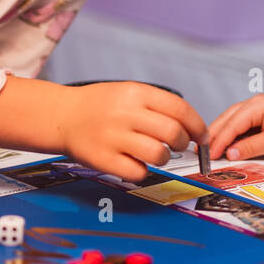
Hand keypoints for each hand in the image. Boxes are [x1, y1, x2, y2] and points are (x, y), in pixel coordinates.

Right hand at [59, 82, 206, 182]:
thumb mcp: (128, 92)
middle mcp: (124, 113)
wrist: (63, 116)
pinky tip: (134, 162)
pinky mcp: (103, 159)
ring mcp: (113, 137)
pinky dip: (142, 170)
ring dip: (163, 157)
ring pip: (158, 154)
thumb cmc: (101, 106)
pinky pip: (138, 172)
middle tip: (178, 145)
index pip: (179, 109)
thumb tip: (193, 128)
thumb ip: (158, 105)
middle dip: (183, 143)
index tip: (200, 136)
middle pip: (172, 132)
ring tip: (154, 153)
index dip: (197, 125)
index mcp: (134, 92)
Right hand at [207, 94, 263, 161]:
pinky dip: (233, 137)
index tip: (208, 156)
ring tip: (211, 152)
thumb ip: (250, 147)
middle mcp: (254, 104)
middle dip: (214, 137)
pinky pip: (241, 127)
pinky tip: (228, 148)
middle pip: (226, 120)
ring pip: (231, 123)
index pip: (231, 124)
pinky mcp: (260, 118)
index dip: (218, 141)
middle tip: (201, 154)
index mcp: (256, 105)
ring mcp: (256, 110)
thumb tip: (230, 154)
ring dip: (222, 137)